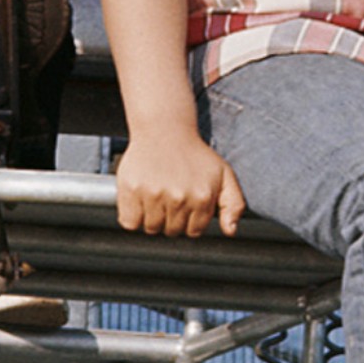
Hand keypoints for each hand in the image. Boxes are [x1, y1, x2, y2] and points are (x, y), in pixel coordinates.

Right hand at [117, 123, 243, 238]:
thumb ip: (234, 205)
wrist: (164, 130)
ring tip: (156, 196)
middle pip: (171, 231)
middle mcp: (179, 198)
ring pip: (151, 228)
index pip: (193, 231)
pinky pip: (129, 222)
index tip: (185, 205)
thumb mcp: (224, 174)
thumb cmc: (194, 155)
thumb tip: (230, 232)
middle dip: (170, 219)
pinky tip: (140, 200)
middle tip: (169, 197)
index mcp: (202, 198)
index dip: (188, 221)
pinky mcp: (131, 190)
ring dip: (151, 218)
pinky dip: (132, 216)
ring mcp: (153, 194)